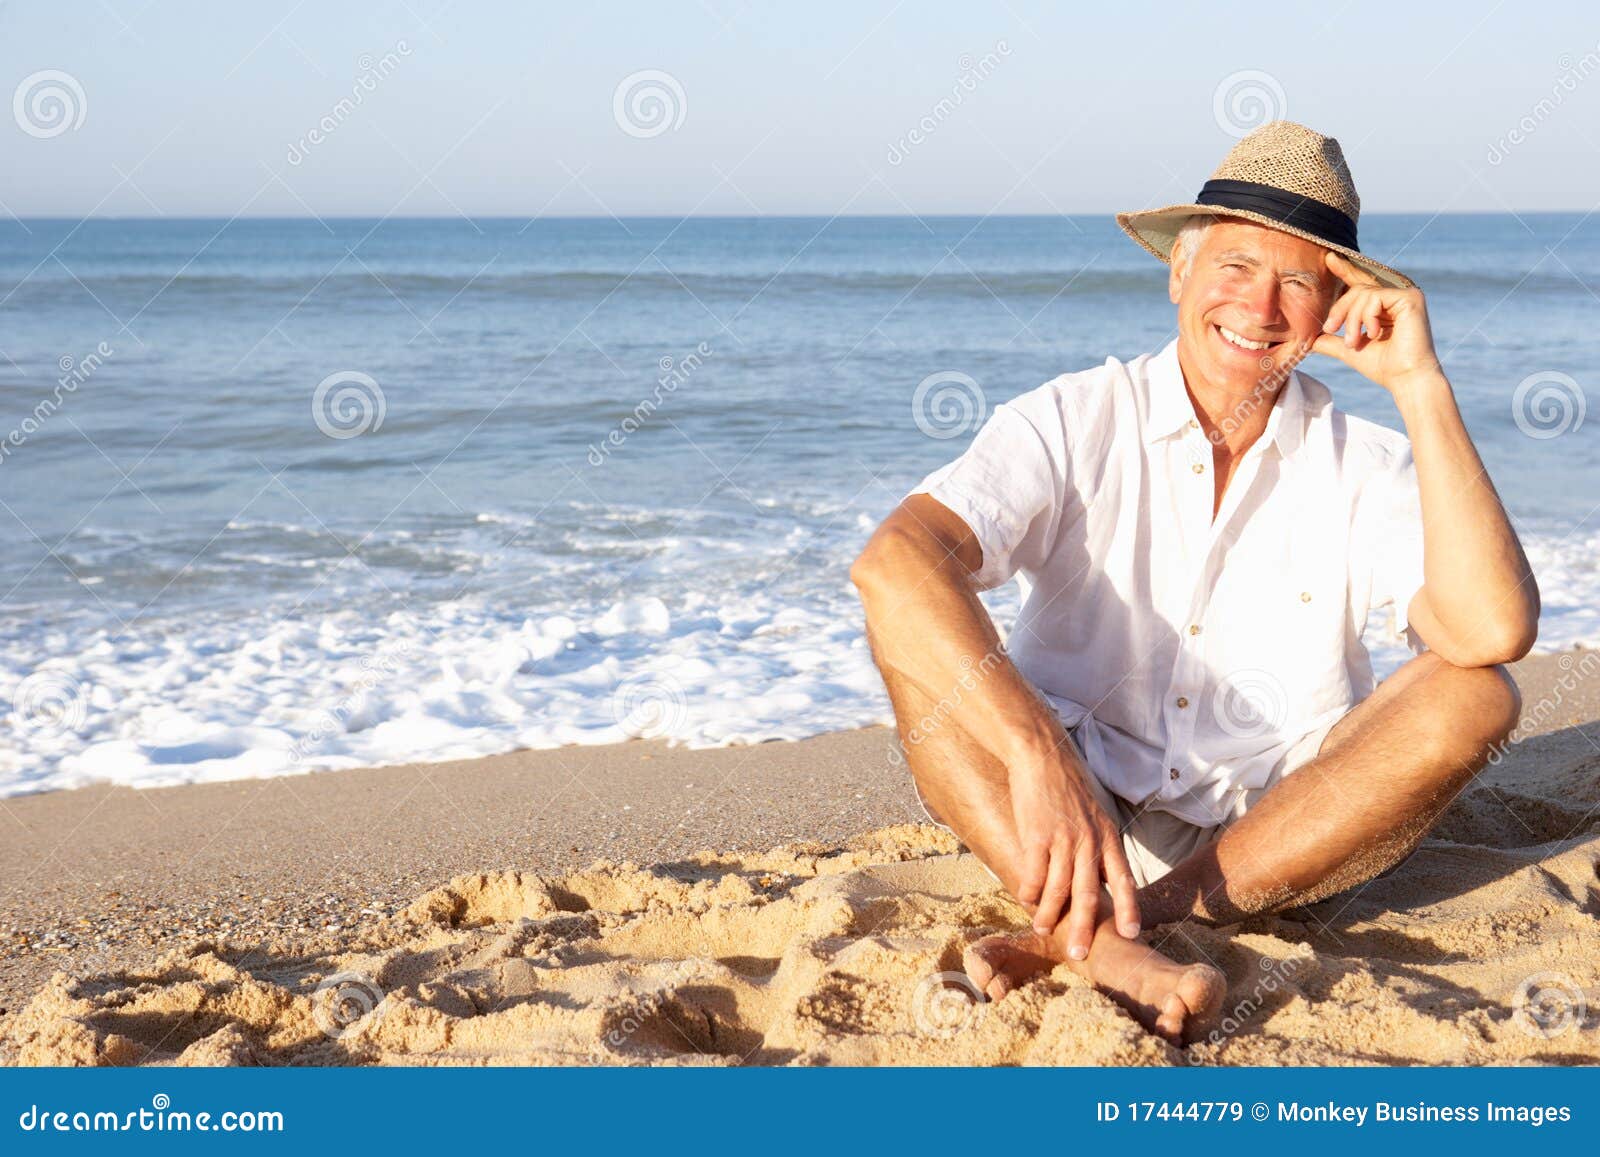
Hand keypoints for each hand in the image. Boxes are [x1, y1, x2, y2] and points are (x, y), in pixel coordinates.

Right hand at [1009, 746, 1140, 956]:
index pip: (1123, 880)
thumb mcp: (1095, 812)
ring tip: (1043, 929)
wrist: (1041, 754)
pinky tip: (1025, 899)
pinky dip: (1029, 891)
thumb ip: (1100, 844)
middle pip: (1089, 894)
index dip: (1129, 909)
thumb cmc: (1066, 784)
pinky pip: (1034, 873)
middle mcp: (1089, 841)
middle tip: (1080, 954)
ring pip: (1058, 889)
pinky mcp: (1037, 835)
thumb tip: (1102, 877)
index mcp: (1108, 837)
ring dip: (1049, 914)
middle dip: (1085, 928)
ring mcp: (1063, 838)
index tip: (1133, 935)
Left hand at [1313, 252, 1442, 393]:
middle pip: (1357, 288)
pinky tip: (1373, 334)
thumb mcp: (1349, 349)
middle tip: (1330, 328)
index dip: (1345, 270)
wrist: (1404, 379)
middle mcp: (1396, 296)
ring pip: (1363, 293)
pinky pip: (1375, 297)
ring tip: (1352, 341)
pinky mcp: (1410, 297)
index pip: (1361, 283)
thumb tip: (1310, 340)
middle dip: (1339, 309)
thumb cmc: (1382, 366)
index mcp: (1384, 305)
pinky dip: (1366, 316)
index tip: (1328, 258)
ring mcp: (1405, 294)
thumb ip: (1331, 341)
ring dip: (1351, 318)